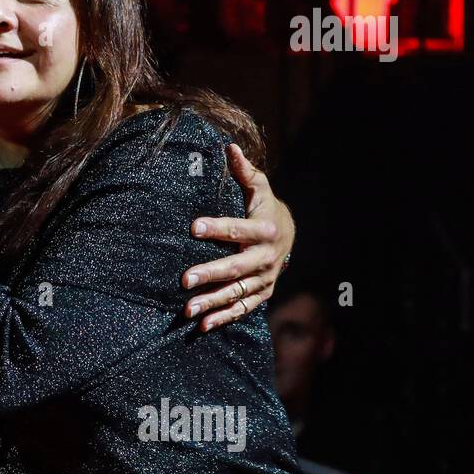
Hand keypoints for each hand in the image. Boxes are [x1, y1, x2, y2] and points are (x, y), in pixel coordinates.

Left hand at [182, 143, 293, 331]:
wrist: (290, 235)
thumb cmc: (265, 207)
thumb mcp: (259, 188)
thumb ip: (244, 171)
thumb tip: (229, 147)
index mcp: (265, 229)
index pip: (239, 228)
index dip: (217, 227)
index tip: (192, 227)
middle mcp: (266, 256)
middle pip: (237, 267)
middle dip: (211, 273)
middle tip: (183, 279)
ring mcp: (265, 278)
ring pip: (238, 292)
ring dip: (213, 302)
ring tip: (187, 309)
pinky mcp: (262, 293)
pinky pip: (243, 308)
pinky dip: (224, 318)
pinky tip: (202, 326)